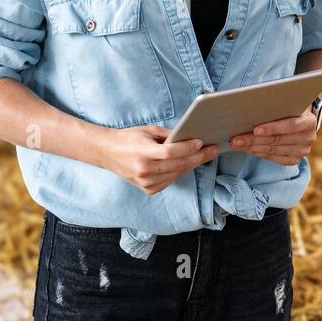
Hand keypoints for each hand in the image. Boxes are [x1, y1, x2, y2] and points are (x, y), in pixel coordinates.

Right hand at [99, 124, 217, 194]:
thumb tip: (191, 137)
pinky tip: (186, 164)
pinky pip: (170, 181)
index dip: (187, 148)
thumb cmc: (129, 138)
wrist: (107, 153)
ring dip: (192, 165)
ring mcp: (146, 182)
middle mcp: (144, 170)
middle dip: (199, 157)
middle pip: (178, 165)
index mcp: (143, 153)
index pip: (170, 152)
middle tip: (213, 150)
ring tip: (205, 156)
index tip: (201, 142)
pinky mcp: (148, 189)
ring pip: (177, 174)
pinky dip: (179, 172)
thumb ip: (169, 135)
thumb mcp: (148, 131)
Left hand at [229, 107, 316, 163]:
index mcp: (309, 121)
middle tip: (236, 139)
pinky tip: (248, 150)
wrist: (299, 120)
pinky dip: (260, 154)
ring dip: (253, 148)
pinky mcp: (295, 160)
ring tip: (237, 144)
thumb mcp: (285, 104)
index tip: (255, 130)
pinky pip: (274, 159)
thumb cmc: (288, 108)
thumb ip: (274, 106)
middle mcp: (309, 137)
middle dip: (254, 140)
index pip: (290, 125)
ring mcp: (302, 151)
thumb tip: (249, 108)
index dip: (273, 128)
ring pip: (274, 150)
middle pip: (278, 140)